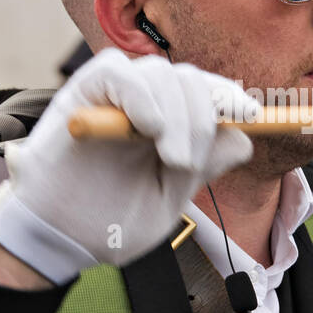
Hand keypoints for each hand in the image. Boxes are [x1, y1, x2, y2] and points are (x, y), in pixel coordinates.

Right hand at [0, 49, 259, 282]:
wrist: (60, 240)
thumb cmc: (109, 221)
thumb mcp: (170, 197)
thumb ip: (203, 167)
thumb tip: (243, 139)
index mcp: (168, 122)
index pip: (207, 92)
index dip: (230, 99)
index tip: (252, 116)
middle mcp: (144, 102)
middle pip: (190, 80)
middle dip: (202, 120)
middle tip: (187, 163)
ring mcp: (114, 94)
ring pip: (162, 74)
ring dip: (177, 116)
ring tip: (169, 158)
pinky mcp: (83, 91)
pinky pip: (119, 72)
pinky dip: (142, 98)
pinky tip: (147, 129)